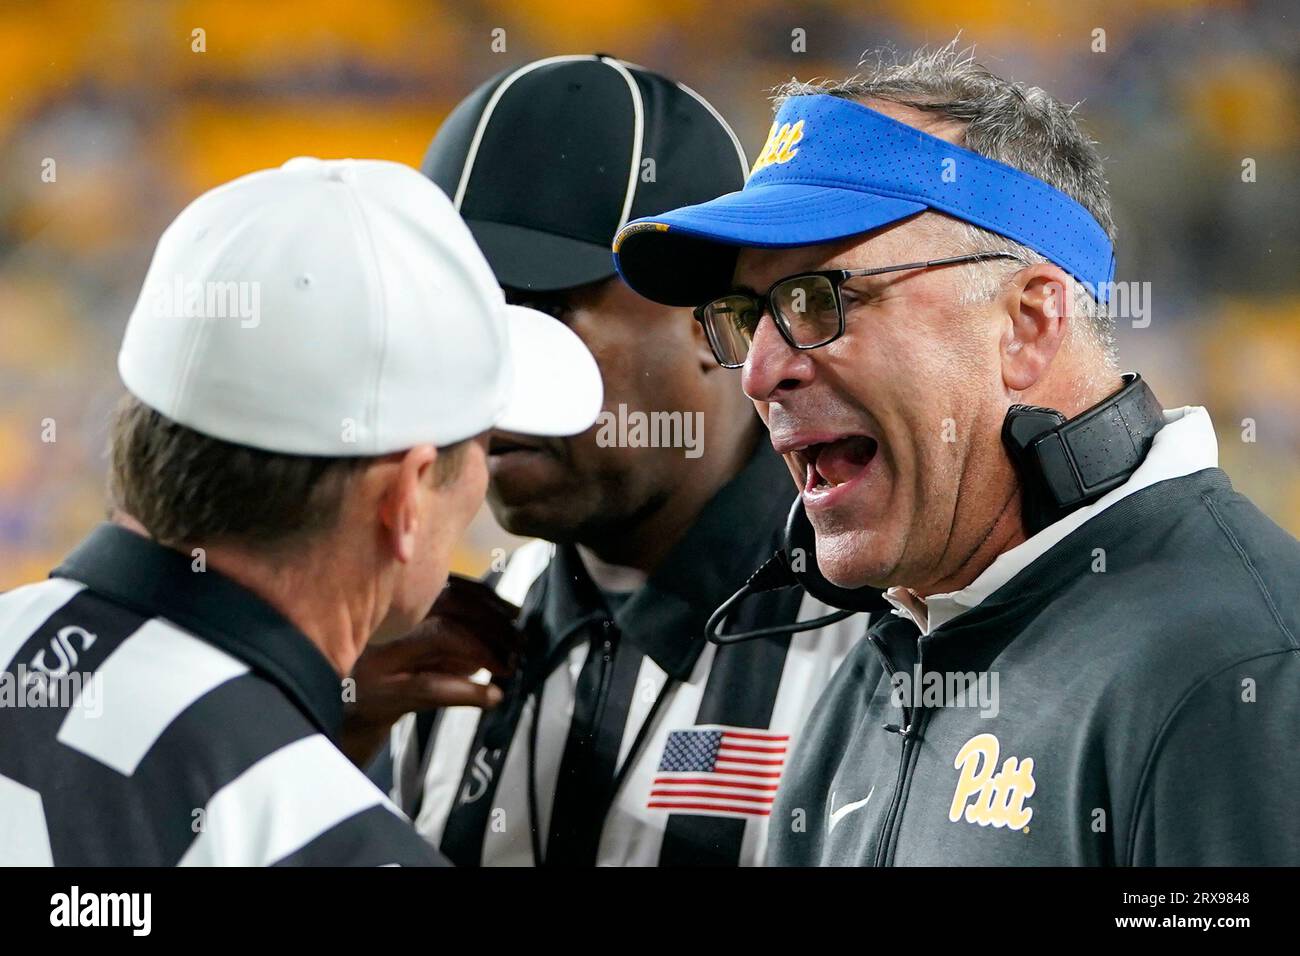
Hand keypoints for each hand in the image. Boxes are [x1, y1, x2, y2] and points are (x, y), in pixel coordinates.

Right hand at [341, 574, 524, 765]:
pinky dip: (469, 692)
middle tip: (520, 645)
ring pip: (443, 636)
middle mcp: (384, 618)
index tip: (517, 614)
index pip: (450, 585)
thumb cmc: (382, 676)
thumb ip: (452, 631)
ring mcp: (380, 655)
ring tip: (510, 667)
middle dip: (495, 623)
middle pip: (450, 604)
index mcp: (394, 600)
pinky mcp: (381, 694)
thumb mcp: (414, 645)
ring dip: (487, 651)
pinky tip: (493, 697)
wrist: (333, 714)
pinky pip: (431, 686)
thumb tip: (505, 625)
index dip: (490, 598)